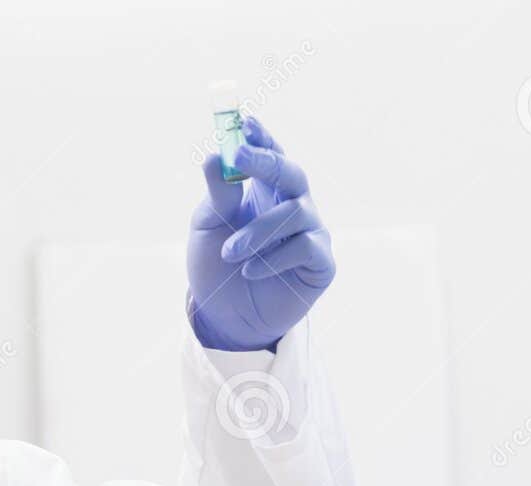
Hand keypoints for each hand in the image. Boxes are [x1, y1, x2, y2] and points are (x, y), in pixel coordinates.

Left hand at [186, 116, 334, 351]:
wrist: (225, 318)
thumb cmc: (218, 267)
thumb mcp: (209, 226)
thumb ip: (217, 193)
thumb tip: (212, 156)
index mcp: (265, 189)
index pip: (271, 153)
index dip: (261, 136)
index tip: (243, 122)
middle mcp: (293, 204)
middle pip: (292, 172)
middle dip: (265, 160)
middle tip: (237, 156)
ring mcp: (311, 231)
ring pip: (294, 213)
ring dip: (257, 232)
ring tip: (230, 254)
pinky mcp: (321, 262)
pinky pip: (305, 247)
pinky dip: (273, 259)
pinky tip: (250, 273)